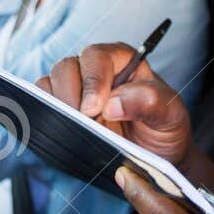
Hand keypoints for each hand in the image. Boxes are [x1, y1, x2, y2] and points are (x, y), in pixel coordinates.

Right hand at [36, 42, 194, 163]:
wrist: (156, 156)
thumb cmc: (164, 129)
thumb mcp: (171, 115)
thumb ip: (150, 102)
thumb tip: (113, 103)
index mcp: (123, 61)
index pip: (98, 57)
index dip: (93, 79)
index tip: (94, 108)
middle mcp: (96, 70)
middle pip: (67, 67)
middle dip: (71, 95)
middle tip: (84, 122)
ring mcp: (76, 89)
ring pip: (50, 82)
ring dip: (57, 105)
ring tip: (75, 128)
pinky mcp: (63, 108)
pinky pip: (42, 102)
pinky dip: (46, 114)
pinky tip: (62, 130)